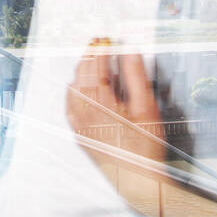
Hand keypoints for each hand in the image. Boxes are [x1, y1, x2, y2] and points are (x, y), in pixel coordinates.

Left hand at [66, 48, 164, 212]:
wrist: (136, 178)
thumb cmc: (145, 145)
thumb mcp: (147, 107)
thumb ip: (136, 77)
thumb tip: (129, 53)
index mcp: (100, 98)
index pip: (96, 65)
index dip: (101, 49)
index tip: (106, 39)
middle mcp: (84, 108)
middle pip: (83, 73)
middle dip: (90, 55)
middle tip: (98, 44)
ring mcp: (79, 121)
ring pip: (74, 87)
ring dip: (81, 71)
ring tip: (91, 60)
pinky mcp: (79, 133)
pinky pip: (70, 104)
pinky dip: (74, 90)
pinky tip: (79, 88)